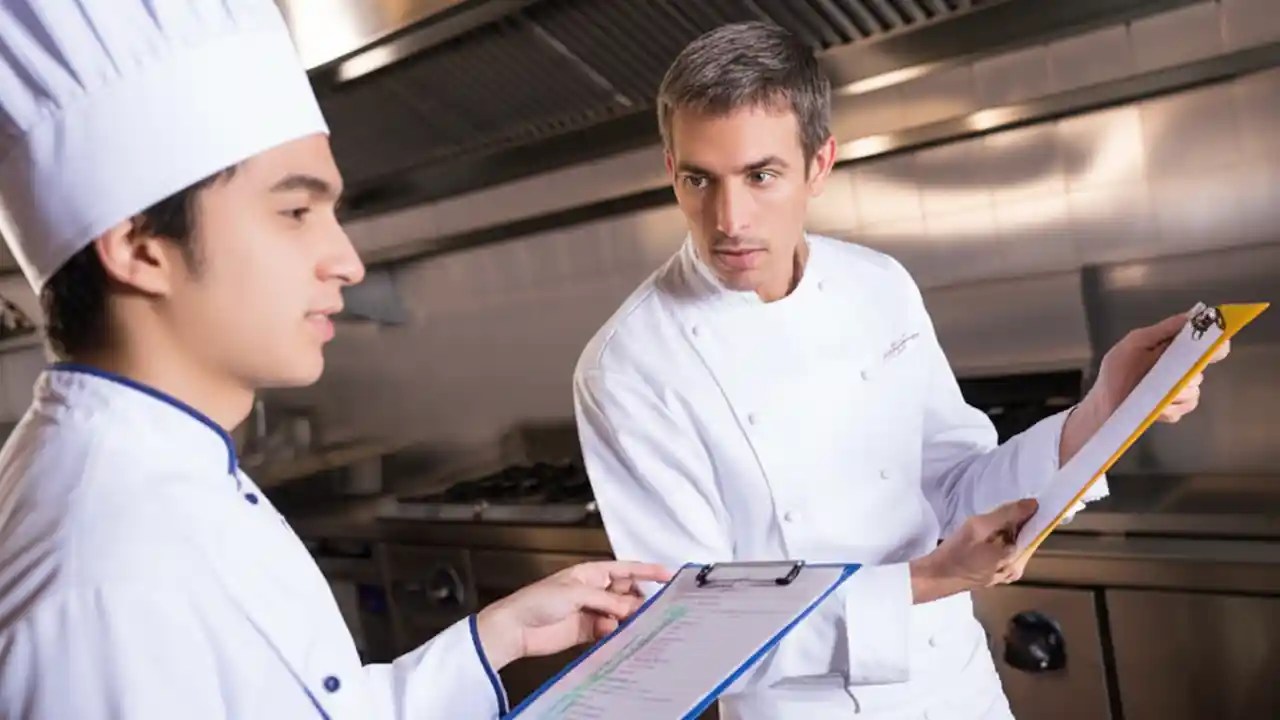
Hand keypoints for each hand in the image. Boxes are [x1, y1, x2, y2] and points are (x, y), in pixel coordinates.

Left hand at [475, 561, 673, 669]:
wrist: (516, 629)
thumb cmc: (538, 601)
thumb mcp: (576, 593)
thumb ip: (607, 600)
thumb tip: (632, 608)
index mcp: (590, 573)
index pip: (625, 569)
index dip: (647, 571)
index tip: (668, 574)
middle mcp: (593, 591)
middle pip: (626, 593)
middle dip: (638, 600)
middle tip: (648, 609)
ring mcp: (591, 611)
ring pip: (620, 613)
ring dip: (627, 618)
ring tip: (629, 624)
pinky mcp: (587, 631)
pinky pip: (610, 631)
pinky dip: (615, 632)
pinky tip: (615, 634)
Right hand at [909, 498, 1037, 603]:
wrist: (934, 577)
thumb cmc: (956, 552)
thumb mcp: (978, 527)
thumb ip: (1007, 515)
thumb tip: (1034, 504)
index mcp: (1016, 560)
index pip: (1034, 532)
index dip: (1029, 516)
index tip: (1022, 502)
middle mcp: (1016, 570)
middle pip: (1024, 540)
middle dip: (1015, 525)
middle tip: (996, 514)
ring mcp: (1005, 576)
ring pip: (1013, 547)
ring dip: (1005, 533)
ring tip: (989, 524)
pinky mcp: (994, 577)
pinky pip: (1004, 554)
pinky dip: (999, 543)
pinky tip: (984, 538)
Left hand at [1088, 311, 1230, 423]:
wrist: (1104, 403)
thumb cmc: (1116, 371)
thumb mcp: (1134, 343)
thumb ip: (1162, 330)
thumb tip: (1191, 315)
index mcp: (1174, 350)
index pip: (1206, 344)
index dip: (1216, 343)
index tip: (1217, 346)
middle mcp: (1181, 369)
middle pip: (1201, 368)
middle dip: (1186, 370)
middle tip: (1165, 373)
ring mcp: (1180, 391)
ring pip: (1193, 390)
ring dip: (1174, 390)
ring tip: (1150, 390)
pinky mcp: (1175, 410)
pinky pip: (1183, 407)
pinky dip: (1168, 407)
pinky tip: (1151, 405)